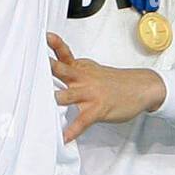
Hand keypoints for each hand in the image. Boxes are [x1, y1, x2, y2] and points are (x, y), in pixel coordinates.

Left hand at [48, 32, 164, 141]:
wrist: (140, 87)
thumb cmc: (114, 80)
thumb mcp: (92, 69)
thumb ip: (73, 68)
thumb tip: (55, 67)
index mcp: (81, 68)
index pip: (65, 54)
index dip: (55, 45)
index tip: (45, 36)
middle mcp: (83, 79)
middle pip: (62, 70)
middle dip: (48, 68)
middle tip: (34, 65)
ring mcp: (90, 94)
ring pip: (68, 95)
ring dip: (56, 99)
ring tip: (41, 106)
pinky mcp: (97, 110)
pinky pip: (82, 122)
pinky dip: (72, 131)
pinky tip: (64, 137)